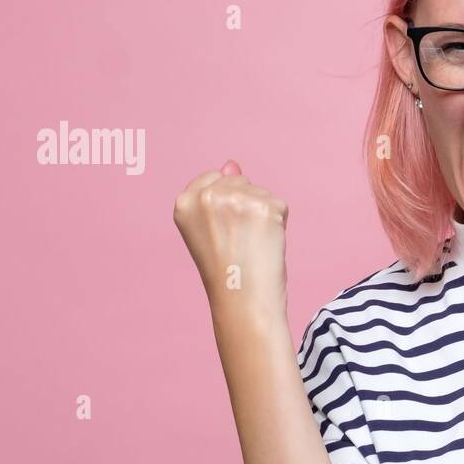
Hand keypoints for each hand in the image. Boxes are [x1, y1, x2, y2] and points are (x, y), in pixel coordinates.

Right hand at [173, 160, 290, 322]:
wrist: (243, 299)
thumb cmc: (225, 270)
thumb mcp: (208, 228)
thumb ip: (216, 192)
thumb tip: (232, 164)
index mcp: (184, 202)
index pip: (213, 178)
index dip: (225, 206)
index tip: (223, 231)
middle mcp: (207, 196)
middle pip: (239, 181)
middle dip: (245, 207)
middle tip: (239, 242)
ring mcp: (237, 199)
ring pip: (260, 192)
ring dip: (262, 215)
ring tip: (251, 245)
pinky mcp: (265, 207)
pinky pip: (279, 204)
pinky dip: (279, 223)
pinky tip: (266, 243)